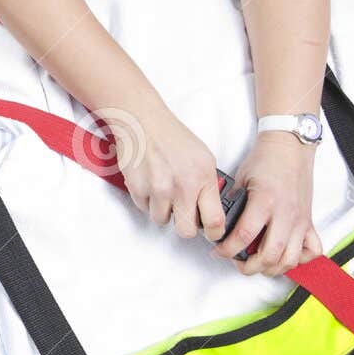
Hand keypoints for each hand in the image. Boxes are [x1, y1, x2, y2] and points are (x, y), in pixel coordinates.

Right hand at [107, 105, 225, 242]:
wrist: (143, 122)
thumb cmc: (172, 137)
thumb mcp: (203, 158)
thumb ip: (207, 185)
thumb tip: (210, 209)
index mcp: (203, 177)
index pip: (215, 220)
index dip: (215, 232)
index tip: (212, 232)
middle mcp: (182, 186)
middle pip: (186, 230)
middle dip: (185, 226)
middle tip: (184, 216)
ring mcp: (159, 189)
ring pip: (162, 220)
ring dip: (163, 210)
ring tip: (163, 190)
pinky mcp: (138, 188)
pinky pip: (144, 208)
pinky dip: (147, 200)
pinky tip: (150, 182)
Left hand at [215, 132, 321, 275]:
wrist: (289, 147)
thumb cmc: (265, 160)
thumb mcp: (240, 179)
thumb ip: (232, 203)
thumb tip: (220, 223)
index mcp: (265, 201)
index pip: (244, 236)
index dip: (228, 249)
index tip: (218, 250)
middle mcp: (285, 214)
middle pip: (270, 255)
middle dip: (249, 266)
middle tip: (237, 262)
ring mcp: (300, 220)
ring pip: (291, 259)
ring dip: (272, 268)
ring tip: (257, 264)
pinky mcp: (310, 222)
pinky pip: (313, 250)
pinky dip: (300, 260)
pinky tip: (285, 256)